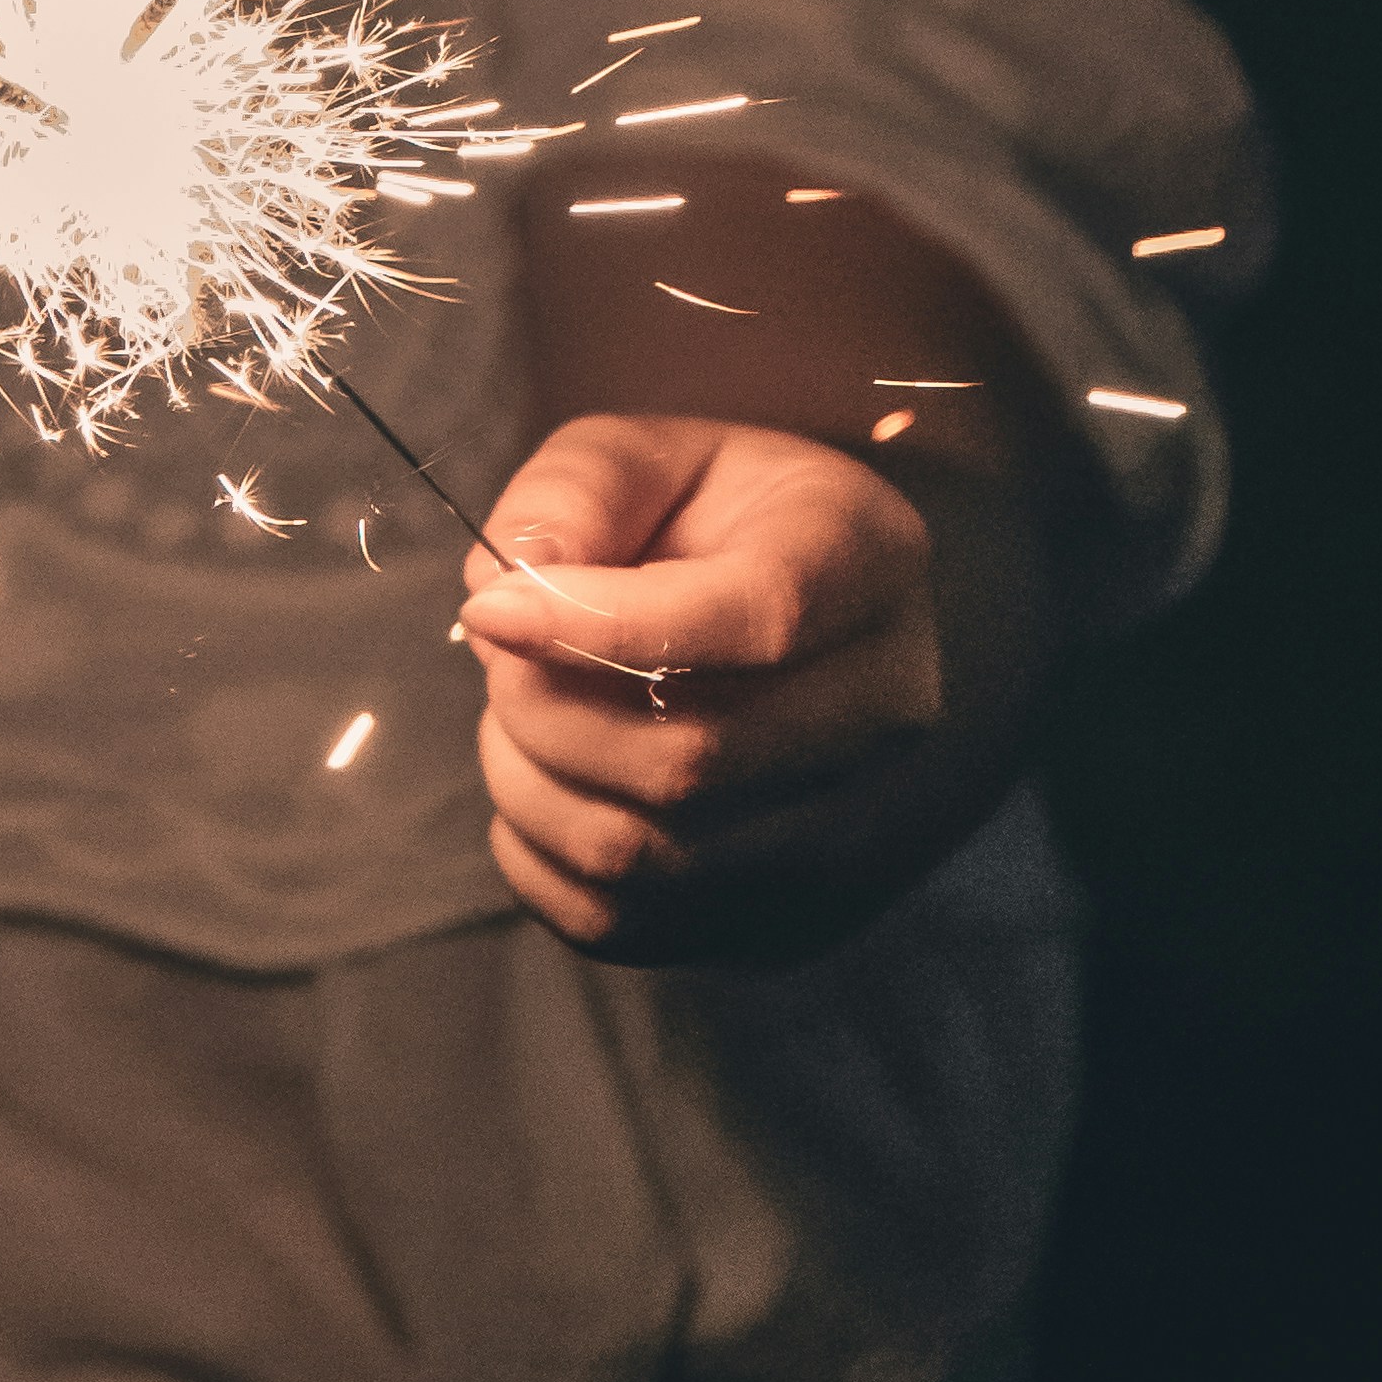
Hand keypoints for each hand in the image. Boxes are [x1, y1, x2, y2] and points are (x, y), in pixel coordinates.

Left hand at [461, 414, 1053, 967]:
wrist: (804, 616)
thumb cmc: (711, 521)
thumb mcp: (646, 454)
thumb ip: (576, 490)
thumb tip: (518, 579)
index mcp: (870, 563)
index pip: (758, 617)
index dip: (602, 621)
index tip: (494, 608)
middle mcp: (888, 709)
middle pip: (691, 757)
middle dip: (545, 707)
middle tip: (502, 657)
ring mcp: (851, 830)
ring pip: (647, 855)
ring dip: (530, 785)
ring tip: (515, 717)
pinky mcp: (787, 917)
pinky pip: (624, 928)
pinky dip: (539, 862)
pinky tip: (541, 787)